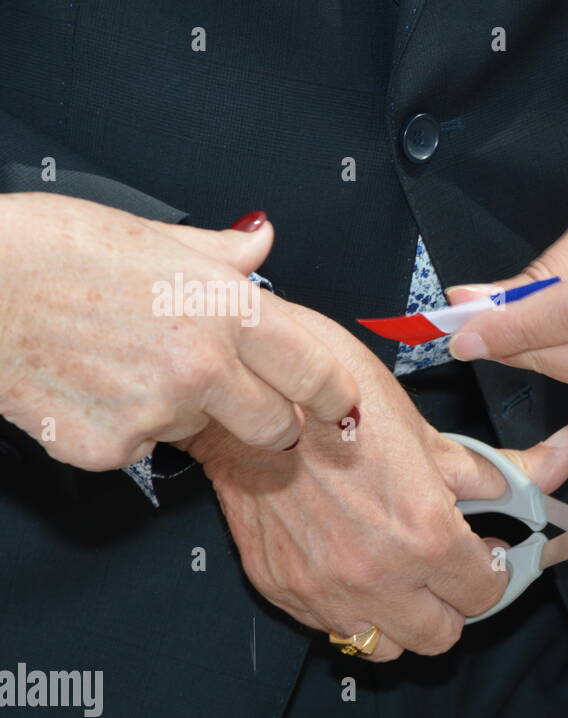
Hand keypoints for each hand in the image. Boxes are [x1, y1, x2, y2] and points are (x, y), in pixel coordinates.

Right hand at [0, 193, 358, 469]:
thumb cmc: (44, 250)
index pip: (314, 370)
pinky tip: (89, 385)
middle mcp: (203, 365)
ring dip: (182, 413)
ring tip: (126, 363)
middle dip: (266, 419)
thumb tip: (260, 239)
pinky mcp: (112, 448)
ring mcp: (158, 412)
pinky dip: (123, 428)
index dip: (333, 395)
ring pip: (201, 434)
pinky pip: (140, 450)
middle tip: (231, 395)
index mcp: (224, 308)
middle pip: (276, 426)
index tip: (340, 406)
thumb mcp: (146, 234)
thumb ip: (218, 252)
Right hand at [181, 305, 567, 661]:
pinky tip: (352, 562)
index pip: (486, 593)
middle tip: (445, 563)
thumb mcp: (430, 431)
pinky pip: (334, 629)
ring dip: (402, 617)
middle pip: (442, 636)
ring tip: (398, 570)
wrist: (244, 395)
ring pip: (388, 646)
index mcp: (425, 537)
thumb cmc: (334, 401)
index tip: (483, 549)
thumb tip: (565, 457)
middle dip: (452, 602)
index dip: (491, 569)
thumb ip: (503, 469)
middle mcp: (377, 578)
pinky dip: (352, 608)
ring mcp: (325, 593)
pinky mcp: (283, 591)